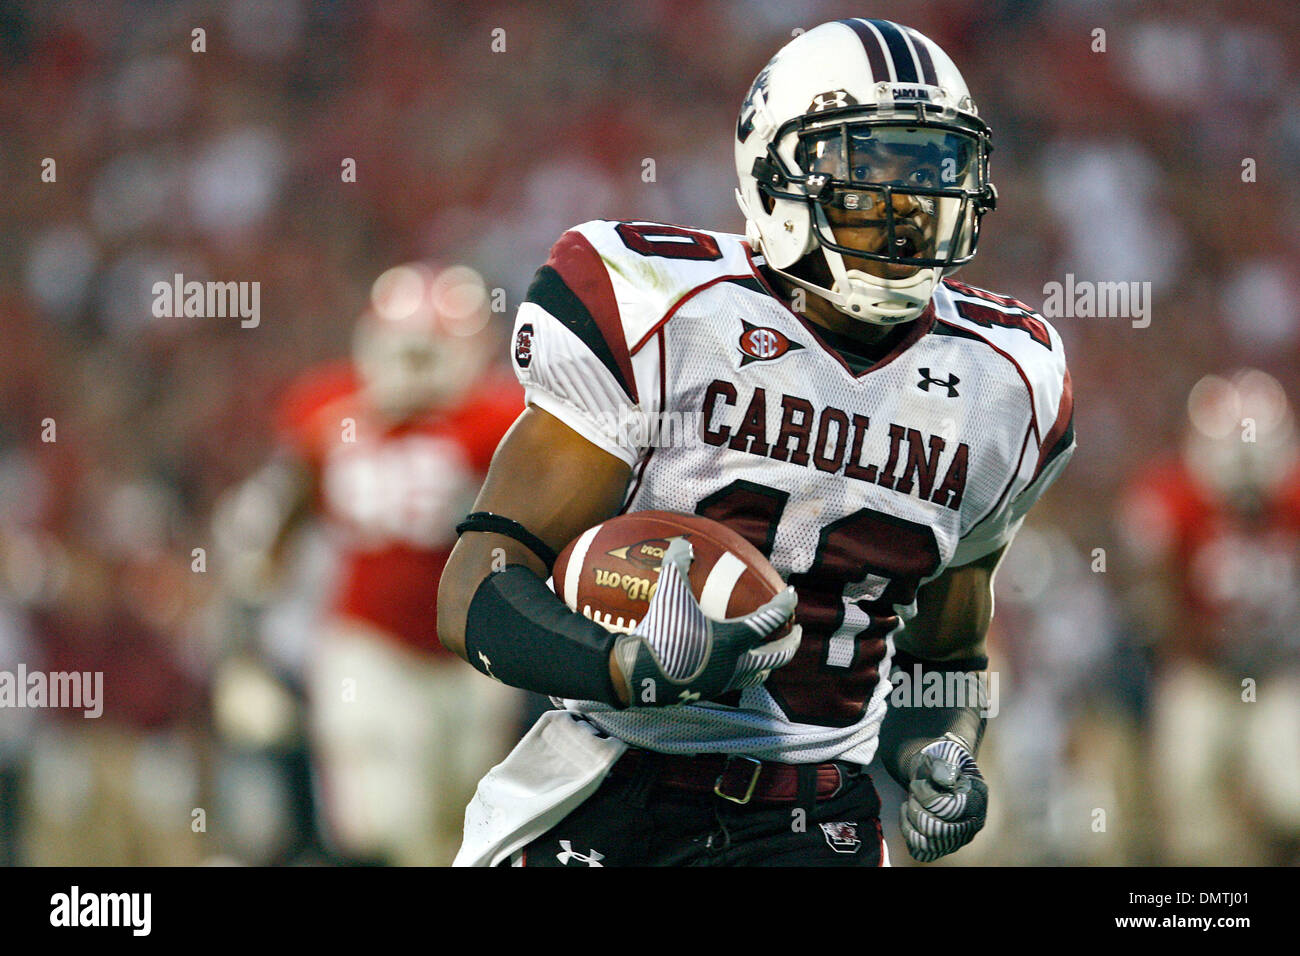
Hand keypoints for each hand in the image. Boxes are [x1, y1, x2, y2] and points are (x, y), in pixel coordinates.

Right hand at [611, 537, 799, 706]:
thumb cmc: (663, 633)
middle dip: (790, 645)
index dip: (784, 605)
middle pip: (776, 657)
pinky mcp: (706, 692)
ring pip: (756, 674)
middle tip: (795, 633)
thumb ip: (677, 566)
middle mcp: (736, 663)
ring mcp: (723, 681)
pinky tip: (727, 663)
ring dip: (766, 662)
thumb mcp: (669, 595)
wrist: (640, 674)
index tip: (792, 596)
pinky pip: (733, 680)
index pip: (770, 621)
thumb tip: (682, 543)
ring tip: (766, 654)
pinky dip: (739, 670)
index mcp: (734, 639)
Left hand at [900, 736, 987, 861]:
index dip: (928, 798)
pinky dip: (908, 832)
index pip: (953, 810)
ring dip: (911, 820)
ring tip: (909, 802)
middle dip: (918, 810)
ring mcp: (959, 836)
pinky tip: (907, 813)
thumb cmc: (940, 759)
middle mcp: (973, 822)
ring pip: (929, 843)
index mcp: (977, 797)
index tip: (917, 784)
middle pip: (940, 830)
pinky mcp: (943, 844)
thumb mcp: (943, 753)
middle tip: (912, 792)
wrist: (934, 769)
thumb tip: (943, 781)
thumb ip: (943, 765)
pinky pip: (921, 850)